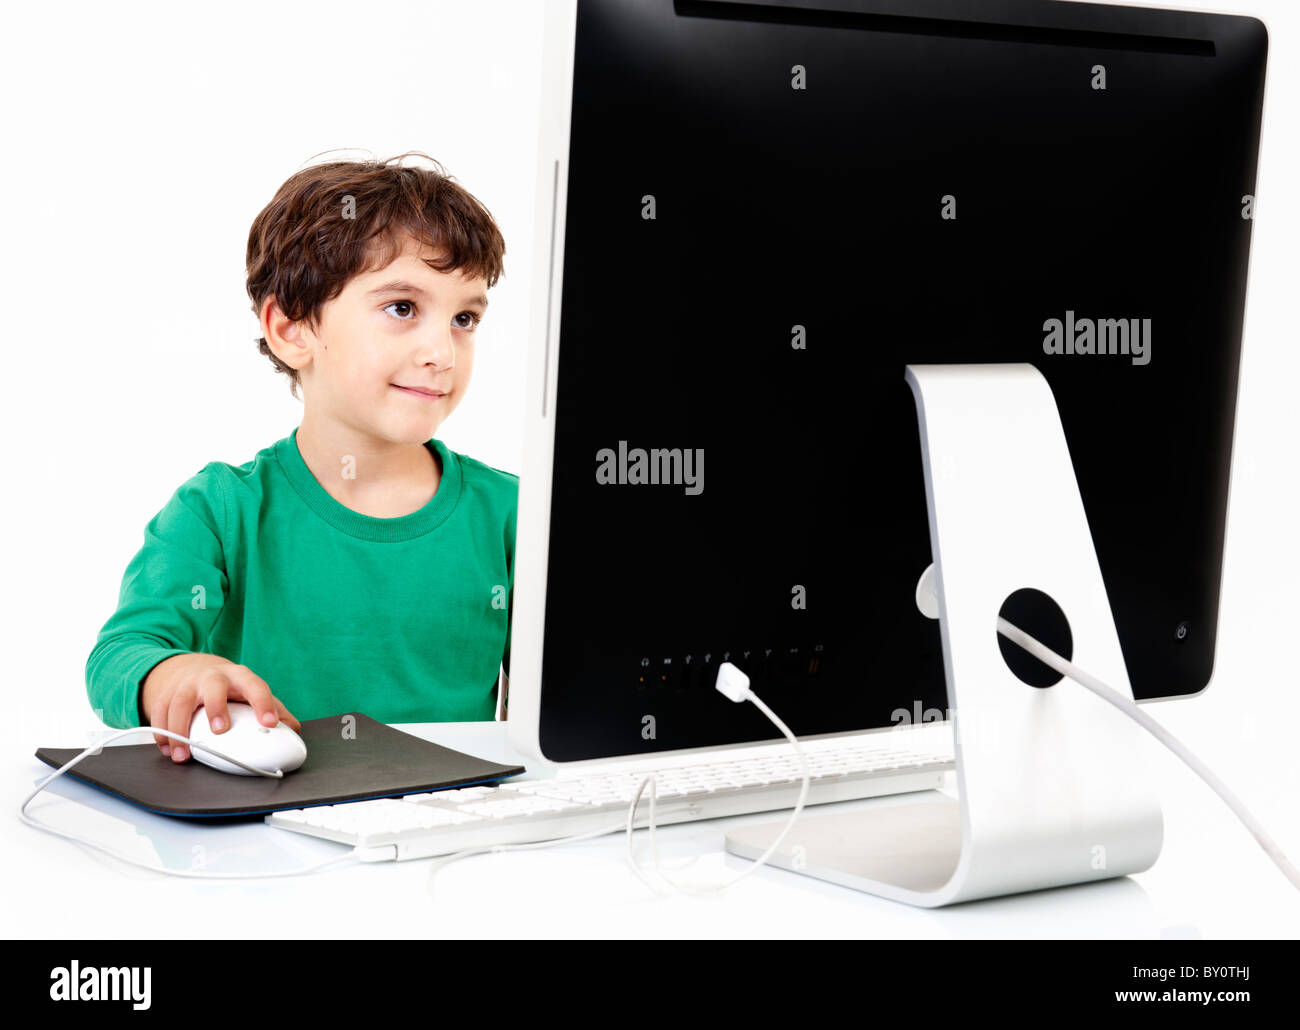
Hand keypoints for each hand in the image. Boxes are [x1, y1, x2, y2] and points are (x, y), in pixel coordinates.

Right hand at [140, 653, 300, 762]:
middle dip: (216, 708)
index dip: (264, 704)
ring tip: (183, 755)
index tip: (270, 723)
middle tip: (220, 731)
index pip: (255, 686)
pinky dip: (161, 733)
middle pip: (214, 687)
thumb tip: (292, 731)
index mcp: (240, 677)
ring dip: (179, 730)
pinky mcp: (165, 693)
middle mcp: (212, 677)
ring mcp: (187, 684)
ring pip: (179, 702)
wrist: (193, 668)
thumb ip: (274, 709)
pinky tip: (167, 749)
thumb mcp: (251, 691)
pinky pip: (159, 712)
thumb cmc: (229, 686)